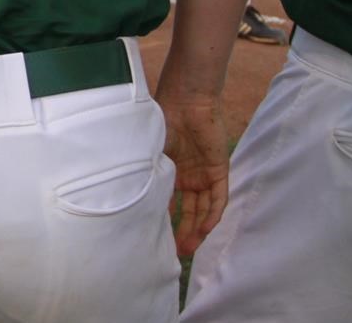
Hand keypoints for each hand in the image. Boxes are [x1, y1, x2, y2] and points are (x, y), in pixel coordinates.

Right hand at [159, 93, 228, 256]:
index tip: (156, 238)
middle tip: (176, 253)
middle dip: (183, 232)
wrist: (186, 99)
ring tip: (188, 248)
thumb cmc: (164, 118)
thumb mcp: (150, 151)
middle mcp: (188, 175)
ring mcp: (204, 174)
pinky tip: (204, 230)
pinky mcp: (219, 170)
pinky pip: (218, 198)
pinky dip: (212, 215)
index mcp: (171, 169)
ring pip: (203, 209)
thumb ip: (148, 173)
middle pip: (188, 211)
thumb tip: (132, 198)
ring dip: (197, 229)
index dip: (165, 220)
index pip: (170, 202)